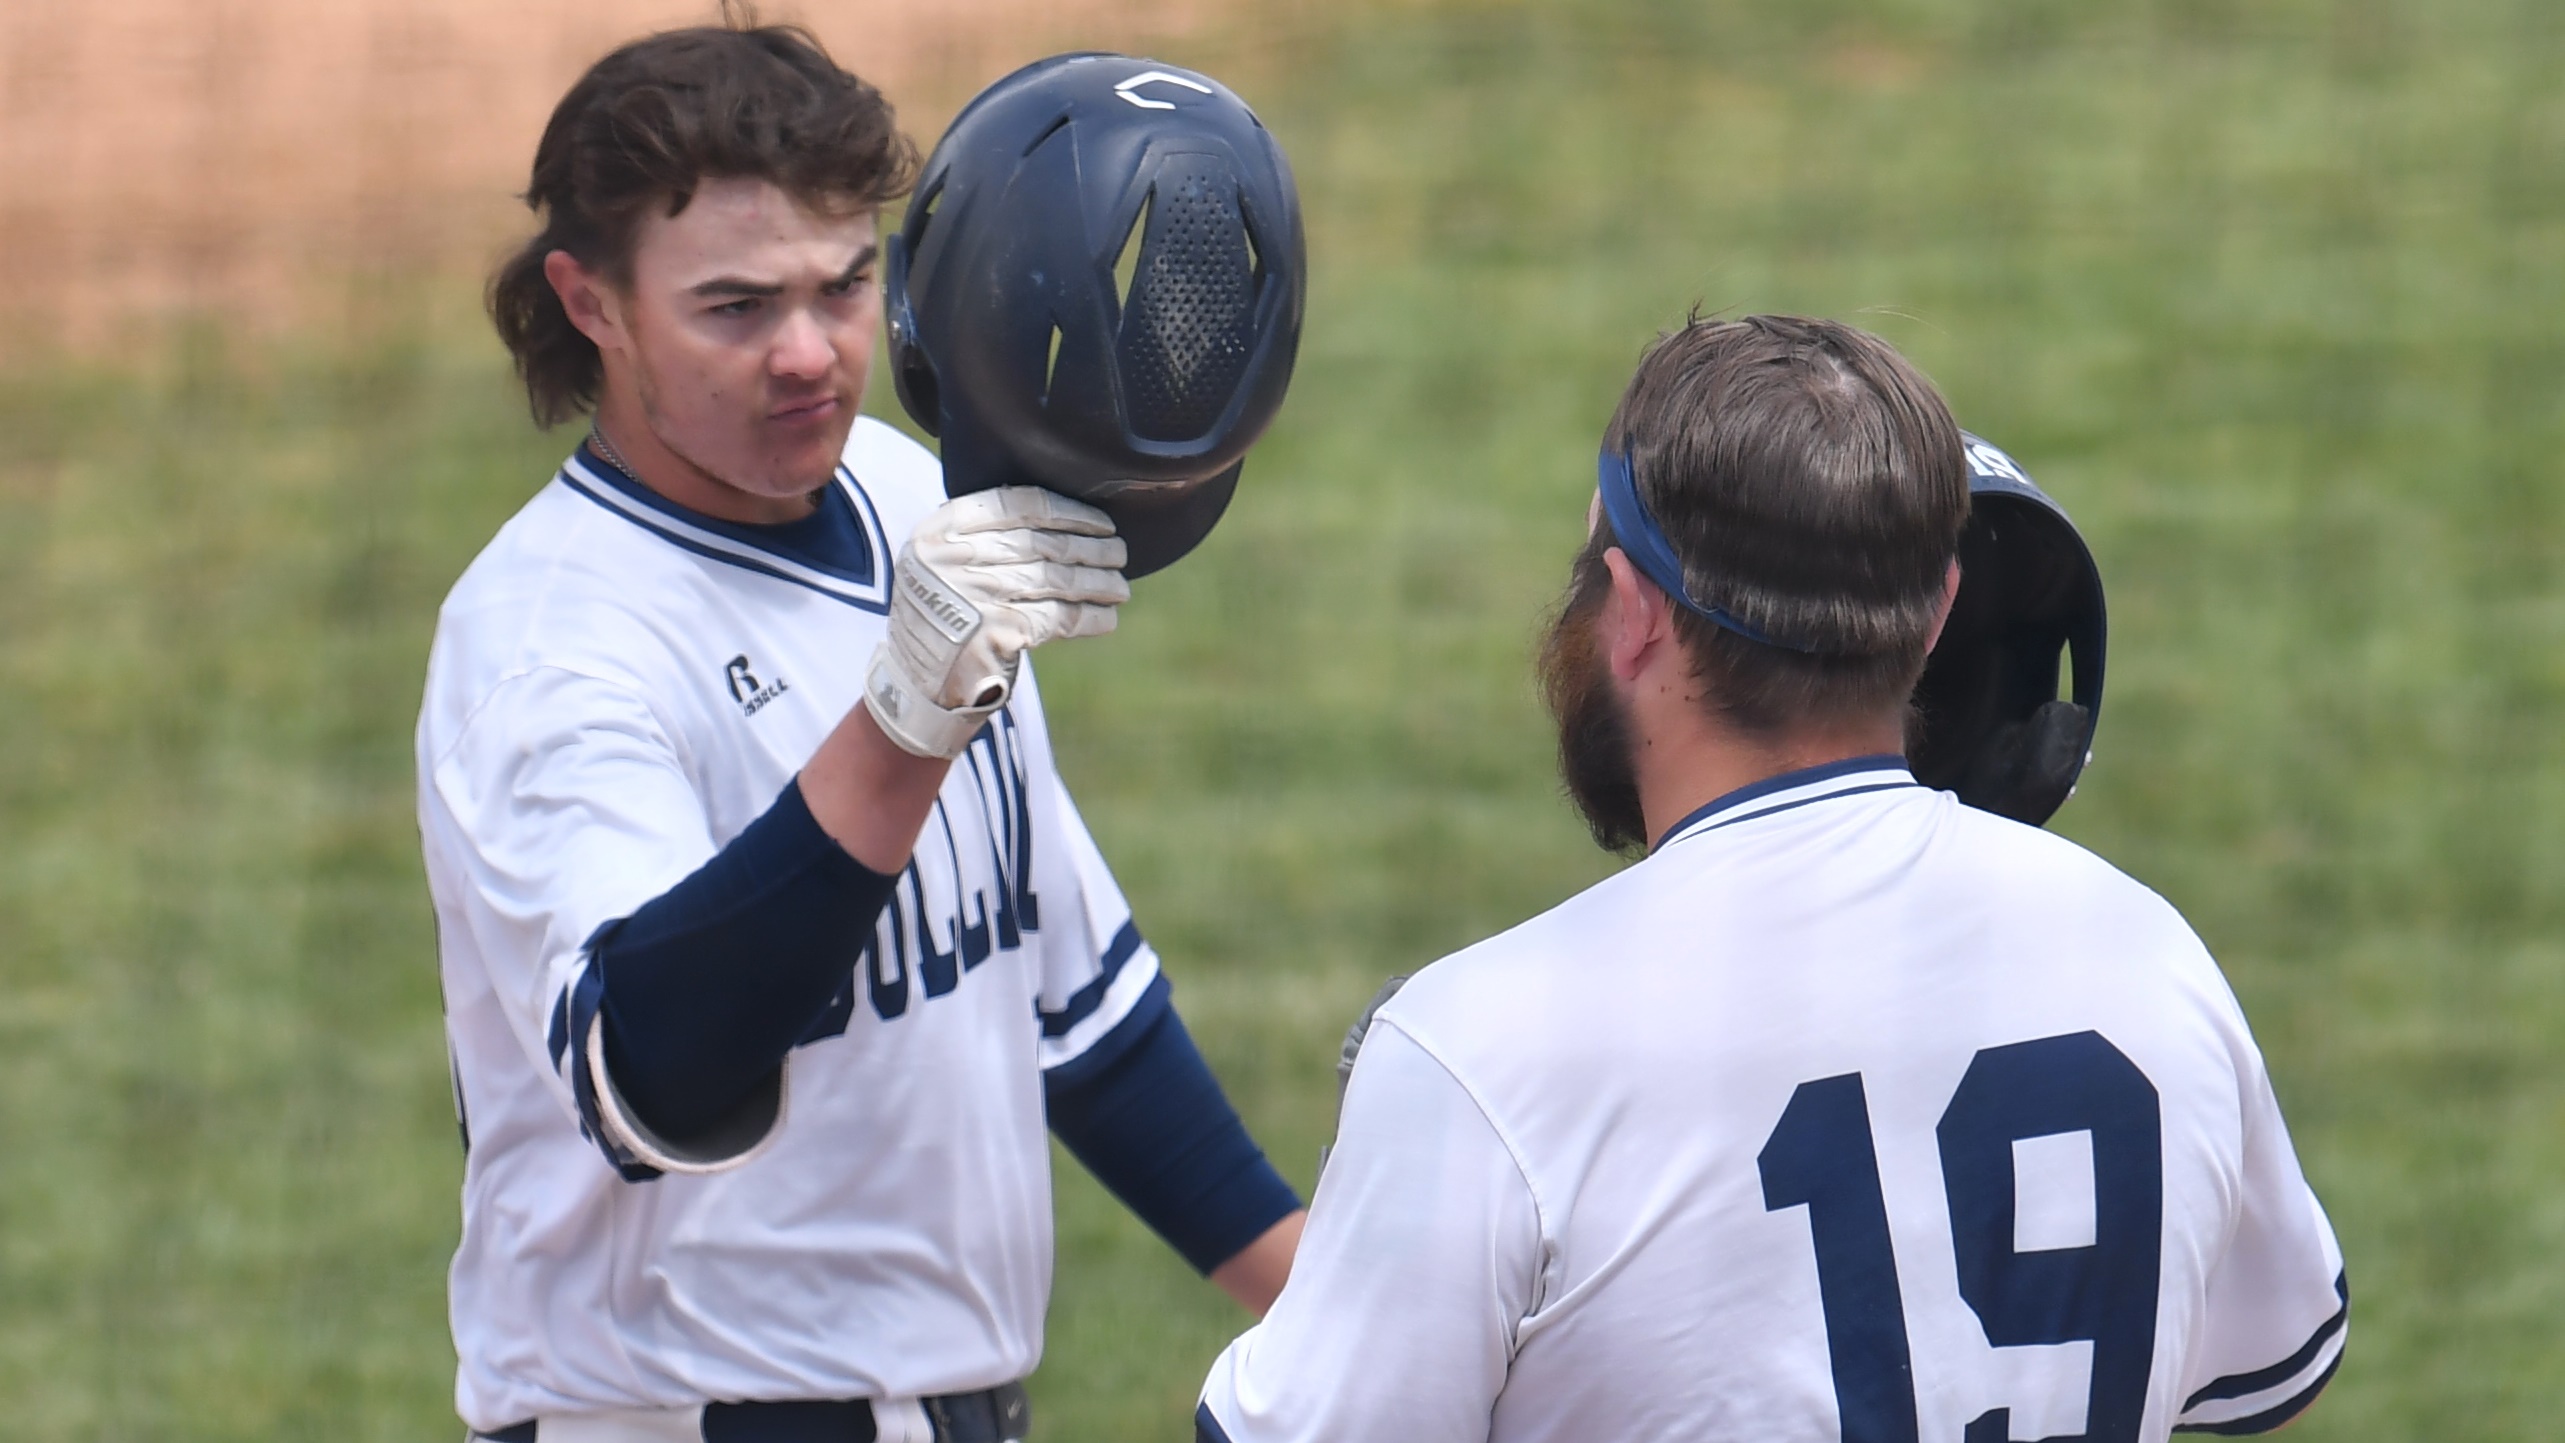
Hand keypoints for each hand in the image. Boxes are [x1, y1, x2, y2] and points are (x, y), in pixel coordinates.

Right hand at [865, 487, 1128, 758]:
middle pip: (1041, 543)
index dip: (1067, 511)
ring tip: (1120, 586)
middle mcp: (953, 558)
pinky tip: (1107, 617)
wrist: (917, 685)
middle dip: (1089, 547)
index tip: (1099, 522)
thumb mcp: (941, 564)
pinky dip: (1089, 617)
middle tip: (1119, 552)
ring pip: (1055, 579)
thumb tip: (1065, 520)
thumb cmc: (943, 618)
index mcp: (940, 531)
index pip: (1017, 504)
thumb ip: (983, 536)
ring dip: (1097, 582)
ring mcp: (974, 595)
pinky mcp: (996, 633)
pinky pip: (1058, 618)